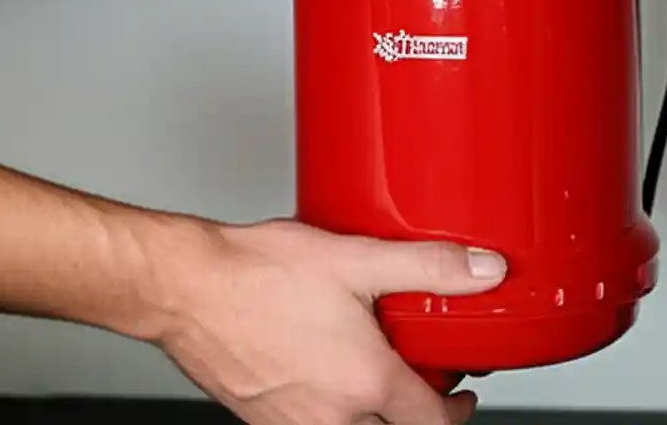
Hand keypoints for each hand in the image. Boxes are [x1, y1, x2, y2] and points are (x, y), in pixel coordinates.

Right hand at [151, 219, 506, 424]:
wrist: (182, 288)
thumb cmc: (255, 274)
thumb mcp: (356, 258)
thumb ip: (429, 266)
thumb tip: (484, 269)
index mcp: (365, 383)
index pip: (431, 424)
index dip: (455, 412)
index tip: (459, 395)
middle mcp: (330, 416)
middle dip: (415, 419)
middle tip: (424, 389)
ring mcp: (291, 423)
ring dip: (371, 415)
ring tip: (372, 374)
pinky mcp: (260, 418)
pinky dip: (328, 410)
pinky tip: (321, 368)